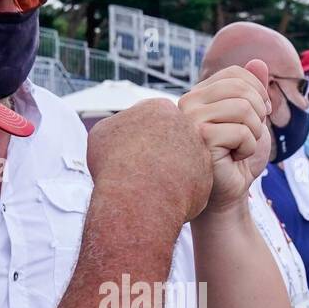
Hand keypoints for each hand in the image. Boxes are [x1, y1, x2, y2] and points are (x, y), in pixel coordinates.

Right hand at [87, 97, 212, 223]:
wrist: (137, 199)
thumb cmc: (114, 164)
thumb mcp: (101, 135)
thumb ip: (114, 126)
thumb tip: (117, 128)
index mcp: (160, 108)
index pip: (152, 118)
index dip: (137, 136)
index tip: (128, 151)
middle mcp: (186, 125)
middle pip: (171, 137)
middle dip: (158, 151)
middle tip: (141, 169)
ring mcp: (200, 150)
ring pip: (183, 160)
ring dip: (170, 171)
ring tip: (149, 186)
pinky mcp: (207, 177)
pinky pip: (191, 184)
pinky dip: (178, 191)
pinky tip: (162, 199)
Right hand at [179, 60, 271, 215]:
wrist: (227, 196)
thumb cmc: (236, 159)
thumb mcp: (252, 119)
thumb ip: (254, 89)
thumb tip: (258, 60)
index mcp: (198, 95)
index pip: (236, 74)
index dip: (257, 92)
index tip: (258, 116)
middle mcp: (188, 103)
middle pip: (243, 90)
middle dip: (259, 115)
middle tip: (251, 136)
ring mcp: (189, 121)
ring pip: (244, 109)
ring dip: (255, 133)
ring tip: (242, 148)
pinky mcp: (198, 140)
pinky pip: (241, 132)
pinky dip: (249, 148)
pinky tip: (234, 159)